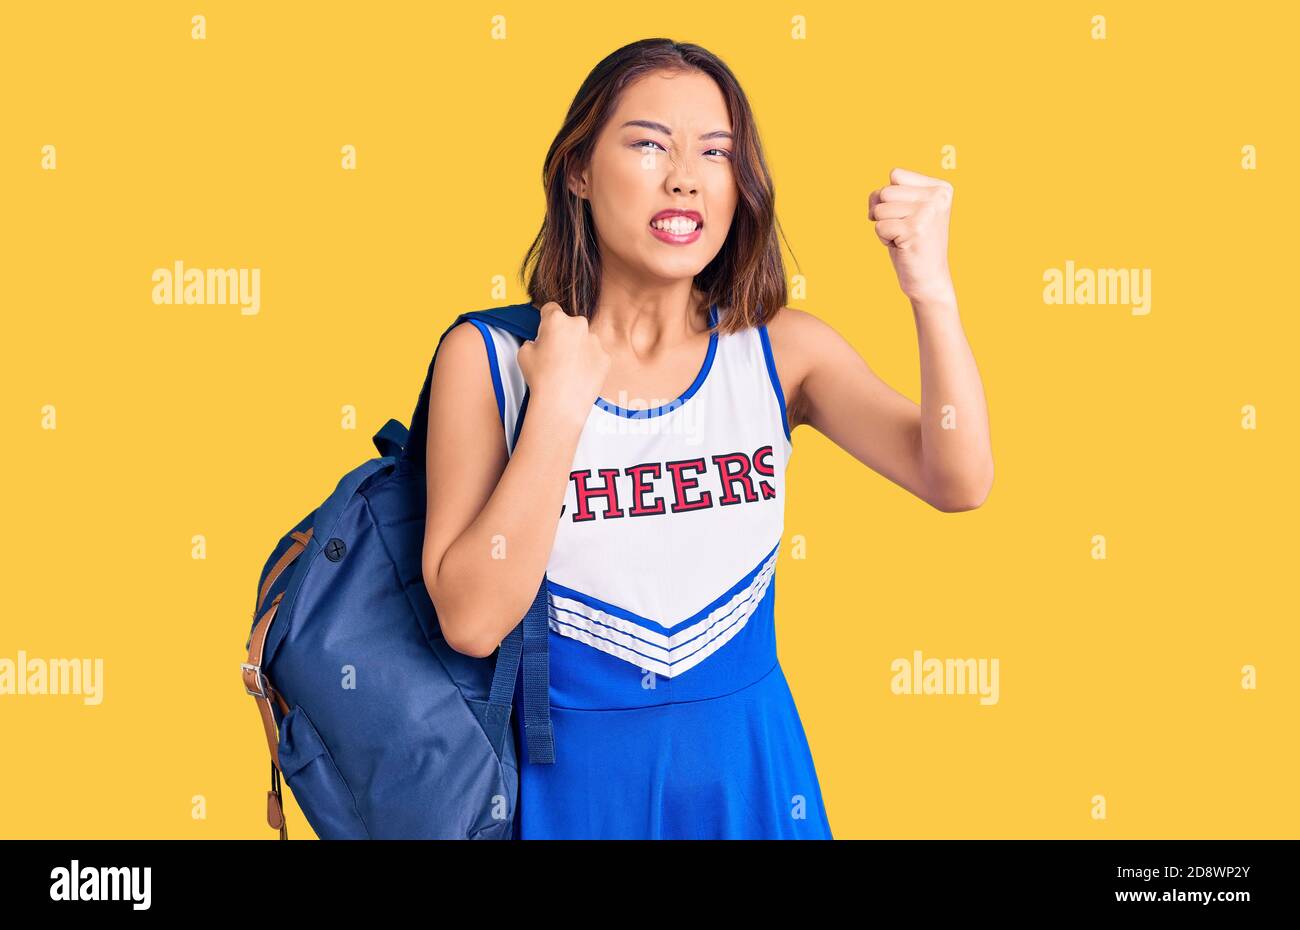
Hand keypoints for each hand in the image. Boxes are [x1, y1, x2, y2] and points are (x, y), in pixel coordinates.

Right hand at [517, 302, 611, 426]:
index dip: (546, 319)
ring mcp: (595, 341)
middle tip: (555, 354)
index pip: (551, 308)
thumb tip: (538, 343)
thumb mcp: (523, 354)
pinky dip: (589, 363)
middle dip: (564, 334)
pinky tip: (579, 376)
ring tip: (568, 369)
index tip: (546, 329)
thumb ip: (532, 341)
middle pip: (570, 323)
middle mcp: (579, 325)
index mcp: (556, 320)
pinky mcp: (605, 357)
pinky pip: (596, 355)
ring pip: (585, 339)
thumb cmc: (540, 378)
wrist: (561, 404)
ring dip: (578, 348)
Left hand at [869, 167, 956, 304]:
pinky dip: (884, 239)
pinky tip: (902, 246)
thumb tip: (875, 197)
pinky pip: (879, 227)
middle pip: (885, 191)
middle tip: (904, 230)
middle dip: (885, 214)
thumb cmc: (913, 243)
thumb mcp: (907, 210)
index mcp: (941, 188)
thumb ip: (893, 193)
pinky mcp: (915, 229)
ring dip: (884, 227)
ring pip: (880, 209)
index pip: (895, 174)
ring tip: (903, 238)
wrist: (929, 279)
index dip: (889, 197)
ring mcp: (928, 212)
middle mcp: (938, 196)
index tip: (906, 215)